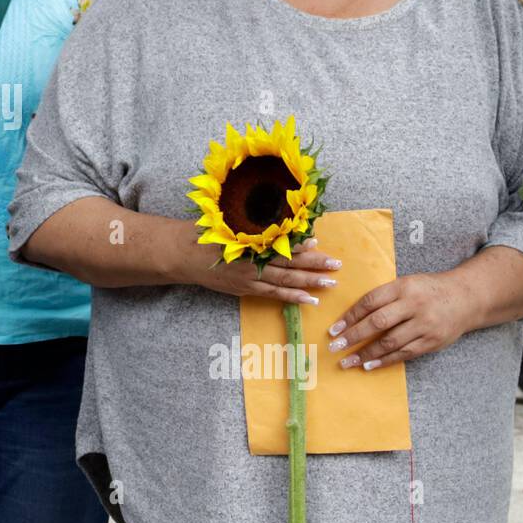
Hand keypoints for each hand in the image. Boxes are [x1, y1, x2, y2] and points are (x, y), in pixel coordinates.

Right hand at [191, 237, 340, 305]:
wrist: (186, 254)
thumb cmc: (208, 234)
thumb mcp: (230, 222)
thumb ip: (254, 224)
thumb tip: (281, 224)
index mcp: (252, 240)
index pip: (281, 243)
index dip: (301, 245)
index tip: (319, 244)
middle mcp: (254, 258)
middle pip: (290, 263)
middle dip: (315, 264)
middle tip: (336, 265)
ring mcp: (250, 276)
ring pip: (286, 280)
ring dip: (309, 282)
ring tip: (330, 283)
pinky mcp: (246, 288)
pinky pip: (274, 295)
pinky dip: (292, 297)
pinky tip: (309, 300)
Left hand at [328, 272, 472, 370]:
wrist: (467, 297)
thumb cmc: (427, 290)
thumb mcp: (406, 284)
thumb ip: (383, 297)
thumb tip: (350, 316)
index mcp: (403, 287)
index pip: (370, 302)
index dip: (349, 316)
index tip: (333, 329)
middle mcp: (414, 305)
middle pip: (378, 322)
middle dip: (353, 336)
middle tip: (334, 346)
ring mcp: (424, 324)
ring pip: (390, 342)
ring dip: (366, 354)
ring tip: (347, 361)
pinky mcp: (432, 341)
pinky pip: (404, 353)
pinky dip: (385, 360)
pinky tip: (369, 365)